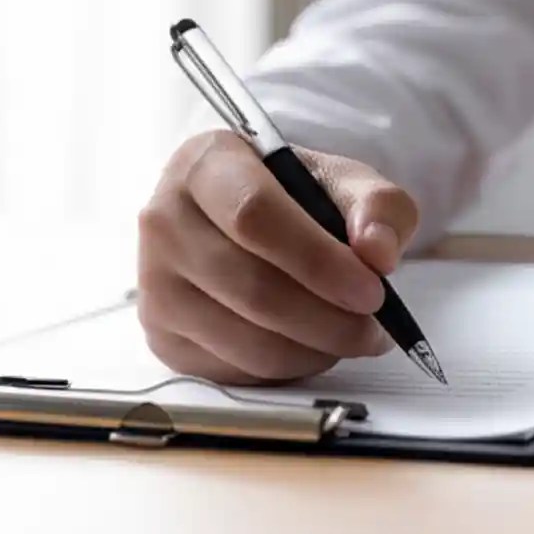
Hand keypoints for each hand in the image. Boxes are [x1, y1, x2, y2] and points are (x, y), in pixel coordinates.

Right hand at [137, 131, 418, 383]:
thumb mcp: (345, 182)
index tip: (372, 289)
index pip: (255, 215)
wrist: (246, 220)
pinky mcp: (162, 335)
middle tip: (375, 328)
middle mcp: (164, 220)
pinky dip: (289, 368)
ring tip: (352, 336)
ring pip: (245, 340)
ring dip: (315, 350)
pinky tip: (312, 344)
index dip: (319, 261)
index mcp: (206, 163)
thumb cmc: (294, 197)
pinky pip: (235, 371)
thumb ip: (377, 205)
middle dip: (328, 319)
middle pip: (251, 287)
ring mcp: (155, 283)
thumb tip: (378, 253)